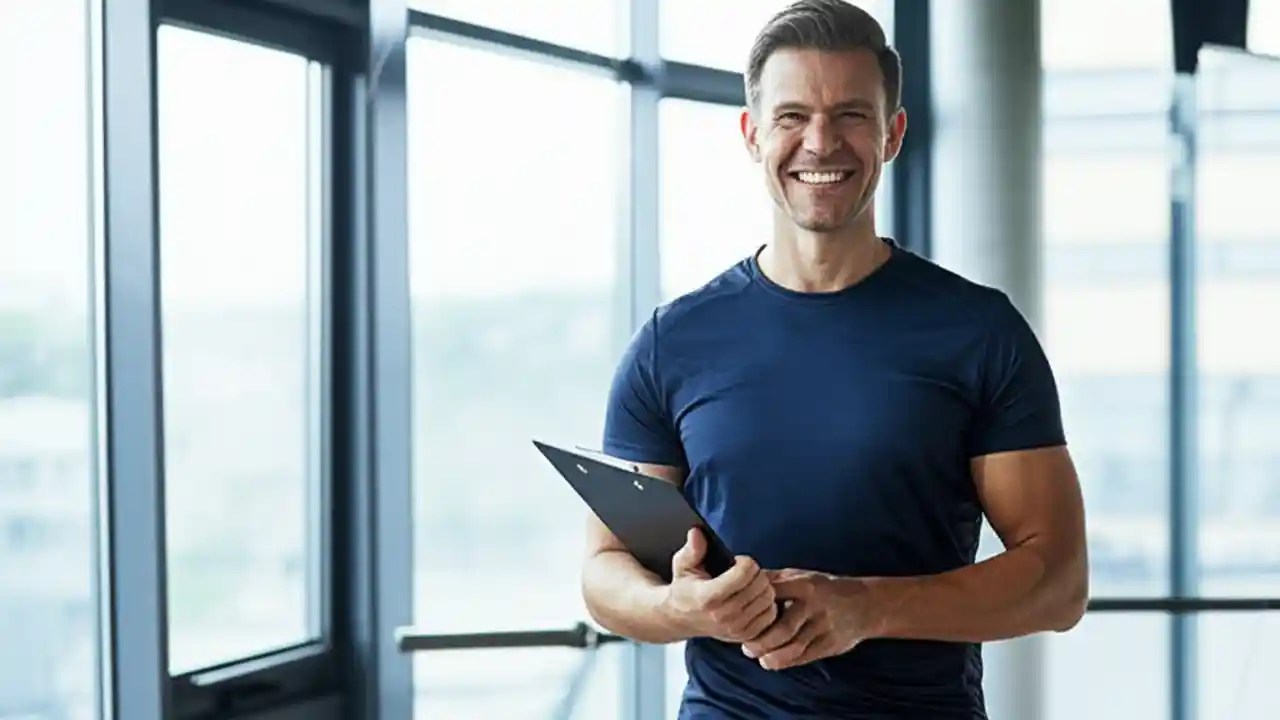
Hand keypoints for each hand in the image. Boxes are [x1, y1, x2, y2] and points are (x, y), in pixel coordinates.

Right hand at [661, 528, 777, 642]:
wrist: (680, 618)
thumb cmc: (685, 588)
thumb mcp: (683, 565)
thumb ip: (692, 549)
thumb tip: (698, 532)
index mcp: (708, 597)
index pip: (744, 572)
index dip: (745, 561)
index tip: (737, 561)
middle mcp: (723, 616)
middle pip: (760, 584)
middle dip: (755, 572)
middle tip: (745, 572)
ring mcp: (736, 629)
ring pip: (768, 598)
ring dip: (763, 587)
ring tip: (749, 584)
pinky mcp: (745, 636)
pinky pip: (771, 614)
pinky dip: (767, 603)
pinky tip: (754, 598)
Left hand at [741, 569, 876, 670]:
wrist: (865, 605)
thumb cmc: (824, 589)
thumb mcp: (801, 577)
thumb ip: (774, 580)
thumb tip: (742, 575)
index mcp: (803, 585)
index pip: (771, 596)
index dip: (751, 609)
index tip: (739, 617)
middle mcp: (813, 606)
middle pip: (782, 629)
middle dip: (760, 642)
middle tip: (746, 647)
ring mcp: (823, 626)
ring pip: (793, 647)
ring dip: (771, 656)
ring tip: (758, 657)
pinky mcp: (830, 644)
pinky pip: (805, 657)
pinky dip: (786, 662)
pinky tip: (773, 661)